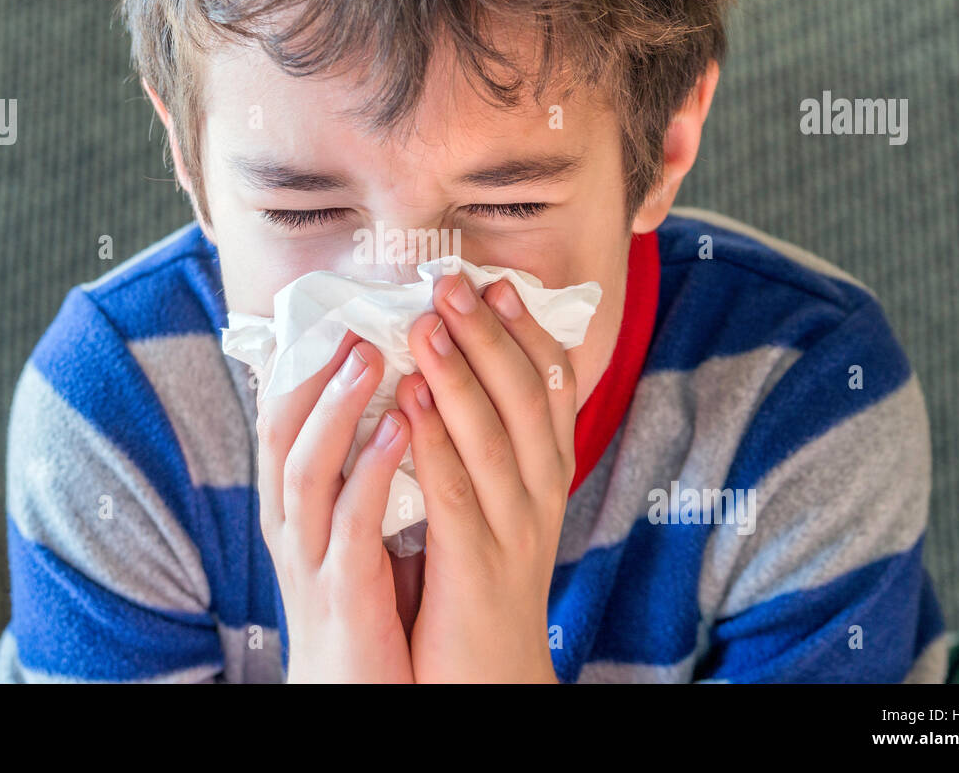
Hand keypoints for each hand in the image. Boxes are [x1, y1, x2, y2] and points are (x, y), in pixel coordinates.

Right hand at [255, 330, 415, 682]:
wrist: (360, 693)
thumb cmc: (366, 602)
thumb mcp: (352, 527)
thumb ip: (359, 469)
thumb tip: (389, 398)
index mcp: (294, 503)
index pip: (282, 418)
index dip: (304, 362)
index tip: (336, 307)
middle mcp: (289, 522)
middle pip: (281, 430)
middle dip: (312, 371)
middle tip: (352, 316)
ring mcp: (309, 557)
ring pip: (305, 467)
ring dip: (337, 407)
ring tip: (374, 355)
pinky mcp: (340, 590)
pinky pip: (351, 520)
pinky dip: (373, 468)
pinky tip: (406, 427)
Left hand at [394, 273, 571, 682]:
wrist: (487, 674)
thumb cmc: (480, 576)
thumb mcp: (497, 501)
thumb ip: (485, 441)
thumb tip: (453, 367)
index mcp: (547, 473)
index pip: (552, 389)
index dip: (527, 334)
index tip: (500, 285)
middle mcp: (542, 494)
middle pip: (526, 399)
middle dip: (490, 336)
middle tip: (454, 284)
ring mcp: (515, 530)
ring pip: (493, 437)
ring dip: (458, 374)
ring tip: (425, 324)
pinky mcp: (478, 566)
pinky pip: (455, 492)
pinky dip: (431, 439)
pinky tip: (406, 399)